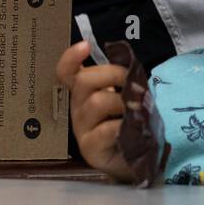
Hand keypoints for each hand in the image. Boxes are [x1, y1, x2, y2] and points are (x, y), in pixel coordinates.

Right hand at [56, 41, 133, 181]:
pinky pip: (105, 130)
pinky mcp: (90, 149)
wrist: (136, 158)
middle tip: (134, 83)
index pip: (66, 72)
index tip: (85, 45)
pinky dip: (121, 125)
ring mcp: (81, 129)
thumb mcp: (126, 98)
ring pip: (96, 102)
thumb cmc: (129, 123)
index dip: (71, 57)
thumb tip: (132, 66)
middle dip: (113, 74)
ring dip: (121, 101)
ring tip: (137, 109)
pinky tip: (131, 127)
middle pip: (84, 81)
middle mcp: (77, 108)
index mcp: (84, 92)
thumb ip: (122, 82)